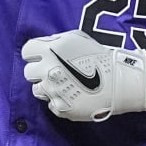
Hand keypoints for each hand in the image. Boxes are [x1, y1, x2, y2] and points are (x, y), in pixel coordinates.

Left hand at [22, 30, 145, 121]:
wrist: (118, 81)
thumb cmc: (99, 56)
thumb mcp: (76, 38)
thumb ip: (55, 41)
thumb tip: (44, 46)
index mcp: (49, 51)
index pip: (27, 51)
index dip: (35, 53)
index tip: (43, 56)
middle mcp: (47, 71)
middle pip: (29, 72)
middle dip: (40, 70)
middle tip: (54, 70)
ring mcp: (52, 91)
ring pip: (37, 89)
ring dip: (47, 86)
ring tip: (63, 83)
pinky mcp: (60, 108)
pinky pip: (51, 103)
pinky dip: (58, 99)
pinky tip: (71, 93)